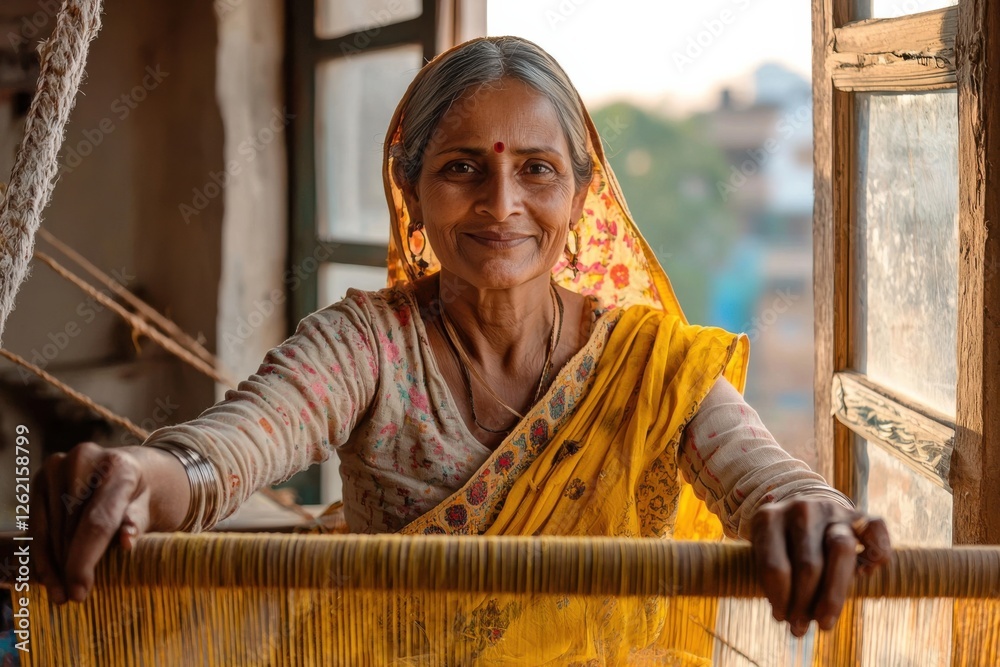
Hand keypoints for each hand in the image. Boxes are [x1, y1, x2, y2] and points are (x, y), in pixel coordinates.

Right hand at [28, 442, 190, 603]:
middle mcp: (86, 460)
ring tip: (61, 591)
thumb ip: (137, 523)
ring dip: (53, 563)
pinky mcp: (43, 475)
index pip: (98, 522)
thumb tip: (127, 543)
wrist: (131, 465)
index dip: (85, 561)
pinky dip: (42, 550)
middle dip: (69, 567)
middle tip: (72, 598)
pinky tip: (49, 573)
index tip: (79, 593)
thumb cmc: (143, 493)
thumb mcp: (150, 508)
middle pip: (69, 528)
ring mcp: (60, 465)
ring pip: (50, 528)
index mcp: (120, 468)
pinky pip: (38, 522)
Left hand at [750, 496, 890, 636]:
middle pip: (809, 564)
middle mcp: (800, 508)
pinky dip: (877, 554)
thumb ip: (776, 579)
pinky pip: (877, 530)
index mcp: (768, 518)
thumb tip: (791, 621)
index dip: (779, 598)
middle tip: (800, 628)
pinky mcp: (858, 514)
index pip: (775, 566)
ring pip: (842, 550)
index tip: (781, 618)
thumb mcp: (765, 553)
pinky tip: (865, 573)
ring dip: (833, 595)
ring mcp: (831, 509)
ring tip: (823, 623)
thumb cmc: (779, 544)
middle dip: (805, 603)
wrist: (798, 511)